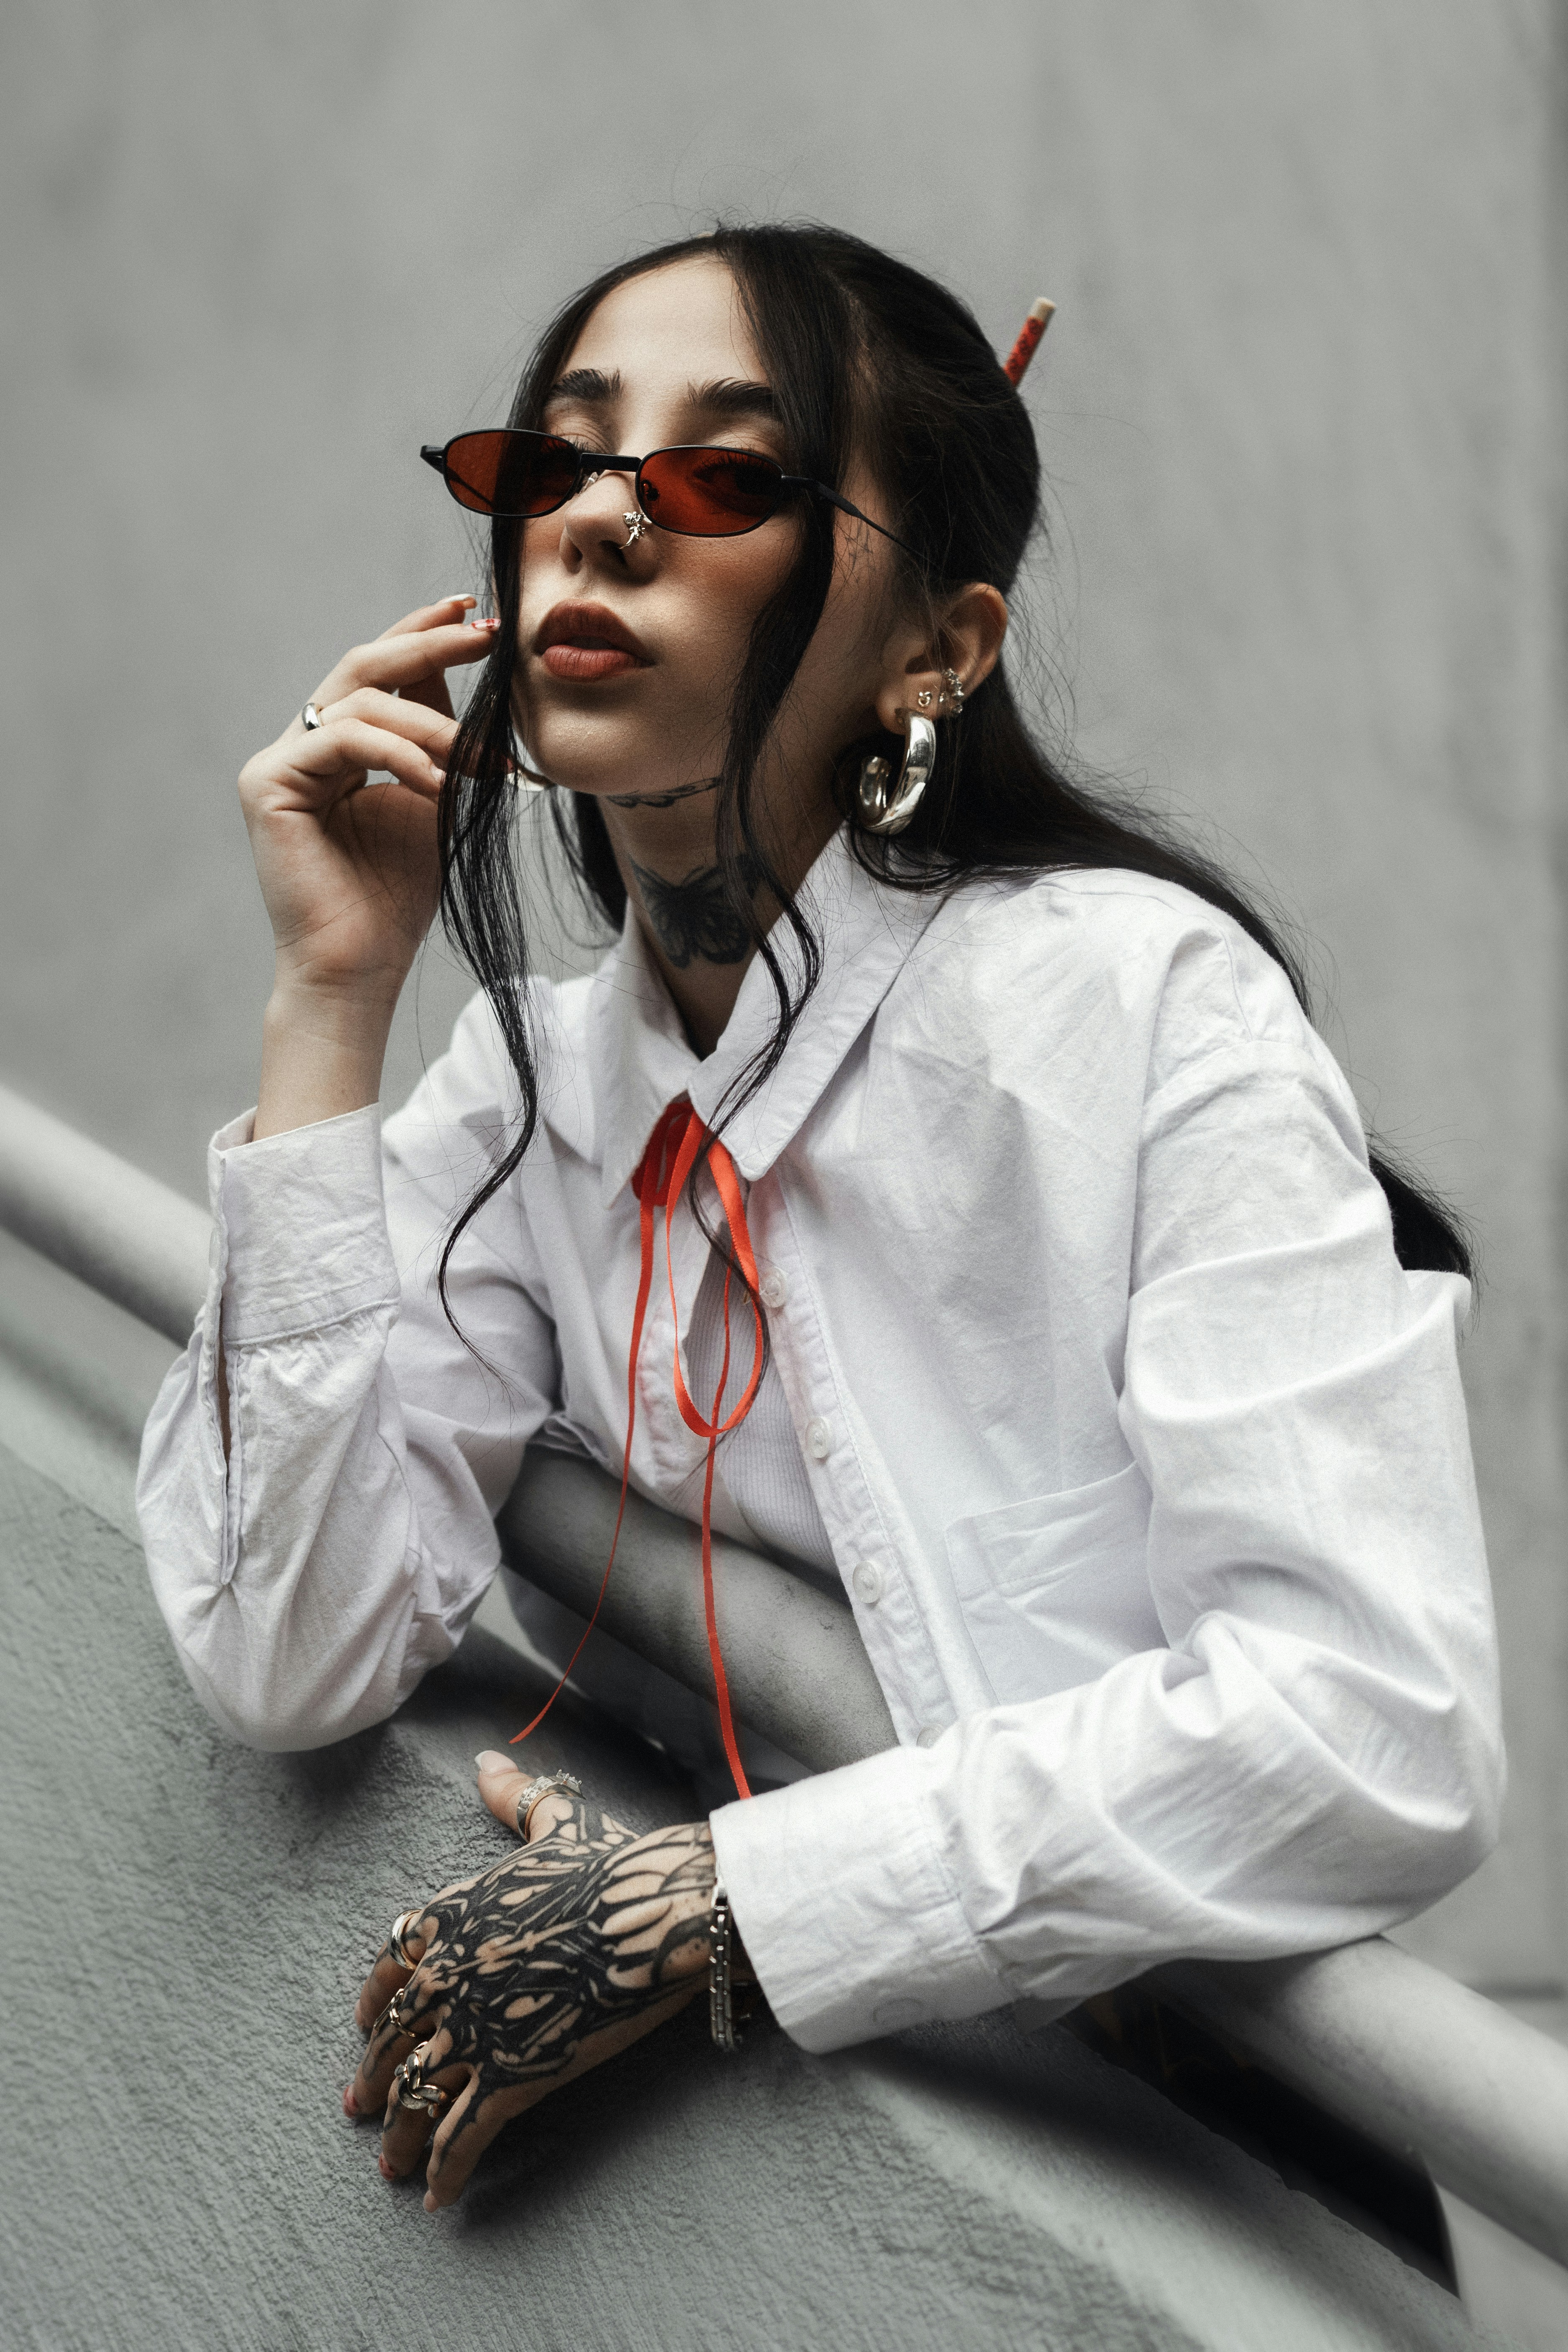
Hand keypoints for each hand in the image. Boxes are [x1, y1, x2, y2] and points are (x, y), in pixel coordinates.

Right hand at [238, 595, 498, 1006]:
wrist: (359, 967)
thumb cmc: (396, 898)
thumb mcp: (434, 801)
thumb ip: (437, 740)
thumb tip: (463, 669)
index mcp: (338, 748)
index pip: (379, 674)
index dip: (423, 634)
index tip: (476, 613)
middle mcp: (301, 747)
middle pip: (364, 668)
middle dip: (429, 644)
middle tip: (486, 634)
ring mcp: (278, 763)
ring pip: (360, 703)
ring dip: (432, 725)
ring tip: (480, 762)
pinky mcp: (268, 785)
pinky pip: (341, 738)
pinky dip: (398, 754)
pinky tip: (438, 783)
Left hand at [346, 1754, 715, 2210]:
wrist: (658, 1912)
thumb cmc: (613, 1866)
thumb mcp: (555, 1825)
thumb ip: (514, 1798)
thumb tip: (487, 1760)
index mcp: (451, 1917)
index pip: (390, 1967)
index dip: (374, 2003)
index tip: (364, 2029)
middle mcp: (447, 1976)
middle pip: (393, 2040)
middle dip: (374, 2079)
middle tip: (362, 2108)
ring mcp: (475, 2030)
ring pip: (418, 2094)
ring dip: (401, 2137)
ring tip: (392, 2165)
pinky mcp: (511, 2078)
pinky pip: (464, 2135)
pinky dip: (446, 2172)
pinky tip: (438, 2197)